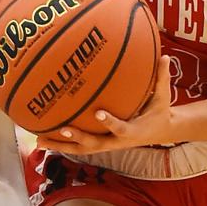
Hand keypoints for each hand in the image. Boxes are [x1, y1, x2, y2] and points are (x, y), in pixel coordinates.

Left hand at [36, 56, 174, 153]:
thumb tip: (166, 56)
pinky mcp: (101, 143)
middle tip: (62, 129)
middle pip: (95, 144)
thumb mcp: (164, 96)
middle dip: (78, 139)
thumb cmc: (160, 111)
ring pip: (82, 149)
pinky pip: (80, 145)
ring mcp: (108, 144)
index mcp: (133, 131)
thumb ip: (162, 77)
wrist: (160, 131)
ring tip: (40, 140)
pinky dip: (63, 143)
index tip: (97, 113)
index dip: (109, 122)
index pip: (120, 128)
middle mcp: (118, 142)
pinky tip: (45, 137)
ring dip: (62, 145)